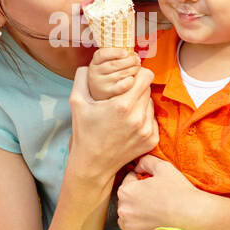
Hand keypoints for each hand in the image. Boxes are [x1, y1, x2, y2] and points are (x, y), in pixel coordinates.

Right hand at [69, 65, 158, 180]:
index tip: (128, 78)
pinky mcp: (152, 140)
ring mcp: (147, 130)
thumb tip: (87, 65)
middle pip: (148, 88)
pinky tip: (128, 124)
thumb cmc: (85, 132)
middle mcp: (139, 117)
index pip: (145, 76)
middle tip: (123, 95)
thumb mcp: (77, 102)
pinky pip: (152, 119)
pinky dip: (143, 118)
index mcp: (123, 105)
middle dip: (137, 88)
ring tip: (124, 112)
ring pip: (150, 103)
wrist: (93, 163)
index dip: (137, 74)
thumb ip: (82, 79)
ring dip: (140, 103)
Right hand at [86, 47, 140, 100]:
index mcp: (95, 62)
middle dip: (129, 60)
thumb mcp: (105, 63)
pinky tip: (132, 78)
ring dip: (132, 69)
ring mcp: (100, 83)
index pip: (102, 54)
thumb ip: (116, 57)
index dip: (115, 52)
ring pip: (119, 74)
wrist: (98, 91)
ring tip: (137, 66)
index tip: (126, 52)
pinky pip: (121, 86)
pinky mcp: (107, 92)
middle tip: (137, 59)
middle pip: (114, 64)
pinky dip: (129, 81)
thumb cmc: (106, 72)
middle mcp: (95, 72)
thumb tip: (133, 55)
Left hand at [116, 154, 198, 229]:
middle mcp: (123, 209)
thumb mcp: (163, 167)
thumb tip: (137, 165)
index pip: (129, 178)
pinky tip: (149, 221)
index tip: (152, 181)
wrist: (193, 217)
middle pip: (127, 196)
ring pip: (128, 212)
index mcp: (126, 191)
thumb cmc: (179, 192)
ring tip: (154, 208)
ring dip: (136, 209)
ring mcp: (128, 225)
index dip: (141, 177)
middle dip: (137, 194)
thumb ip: (146, 161)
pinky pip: (130, 228)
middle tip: (155, 194)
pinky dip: (137, 225)